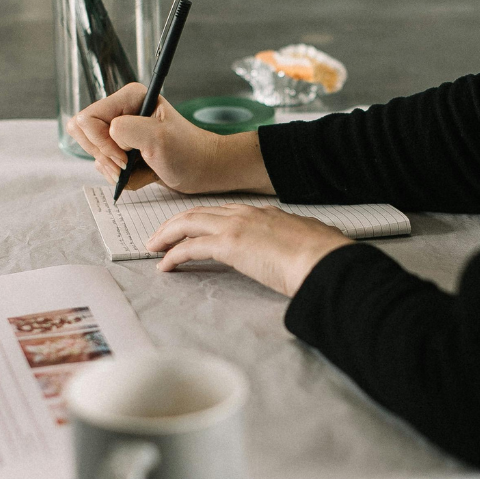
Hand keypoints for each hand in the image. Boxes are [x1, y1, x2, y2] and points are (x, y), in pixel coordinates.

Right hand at [65, 83, 273, 194]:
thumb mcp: (158, 138)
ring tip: (139, 169)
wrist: (204, 170)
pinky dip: (122, 178)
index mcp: (128, 98)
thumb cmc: (188, 152)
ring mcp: (120, 132)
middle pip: (83, 135)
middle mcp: (121, 111)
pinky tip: (143, 174)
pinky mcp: (122, 150)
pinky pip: (104, 167)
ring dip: (114, 170)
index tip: (125, 158)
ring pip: (93, 154)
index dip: (101, 143)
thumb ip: (126, 130)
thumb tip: (107, 133)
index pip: (87, 119)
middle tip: (128, 165)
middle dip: (104, 157)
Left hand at [146, 204, 354, 295]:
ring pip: (189, 223)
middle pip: (200, 213)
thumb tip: (300, 251)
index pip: (224, 213)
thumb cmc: (324, 256)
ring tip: (154, 248)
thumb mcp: (309, 242)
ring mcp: (237, 227)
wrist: (325, 260)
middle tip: (160, 237)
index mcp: (266, 213)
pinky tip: (165, 266)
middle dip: (175, 224)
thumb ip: (297, 244)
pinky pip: (190, 247)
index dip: (204, 221)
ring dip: (167, 235)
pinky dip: (173, 255)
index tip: (192, 231)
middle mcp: (247, 214)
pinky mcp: (229, 245)